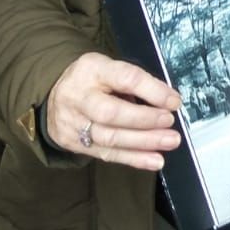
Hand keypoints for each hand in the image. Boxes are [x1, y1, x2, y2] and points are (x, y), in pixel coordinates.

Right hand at [46, 52, 181, 170]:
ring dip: (144, 142)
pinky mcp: (71, 143)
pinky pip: (106, 153)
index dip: (152, 91)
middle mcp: (78, 97)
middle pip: (111, 113)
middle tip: (169, 122)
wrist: (55, 93)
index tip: (174, 101)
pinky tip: (154, 160)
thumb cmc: (95, 80)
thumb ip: (135, 83)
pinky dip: (134, 159)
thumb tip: (167, 102)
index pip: (125, 78)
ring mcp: (72, 122)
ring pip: (109, 137)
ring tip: (169, 142)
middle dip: (145, 120)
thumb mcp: (111, 69)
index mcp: (93, 70)